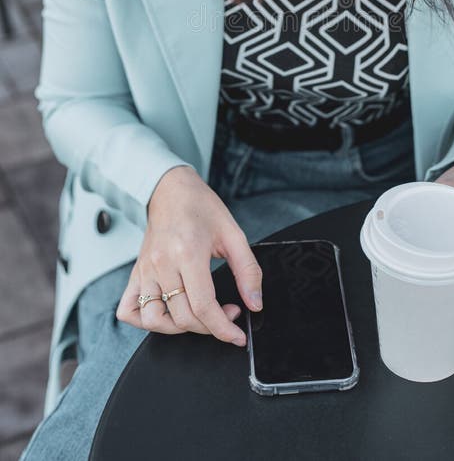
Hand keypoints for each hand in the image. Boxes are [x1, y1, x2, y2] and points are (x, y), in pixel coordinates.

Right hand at [117, 166, 262, 346]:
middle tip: (228, 314)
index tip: (237, 334)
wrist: (171, 188)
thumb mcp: (233, 233)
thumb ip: (248, 270)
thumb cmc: (201, 207)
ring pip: (155, 320)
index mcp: (187, 252)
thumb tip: (255, 303)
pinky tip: (167, 314)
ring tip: (199, 317)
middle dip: (210, 327)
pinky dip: (146, 321)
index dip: (223, 328)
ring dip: (179, 328)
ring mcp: (145, 270)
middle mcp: (161, 264)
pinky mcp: (136, 273)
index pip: (203, 306)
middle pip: (182, 317)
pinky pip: (129, 310)